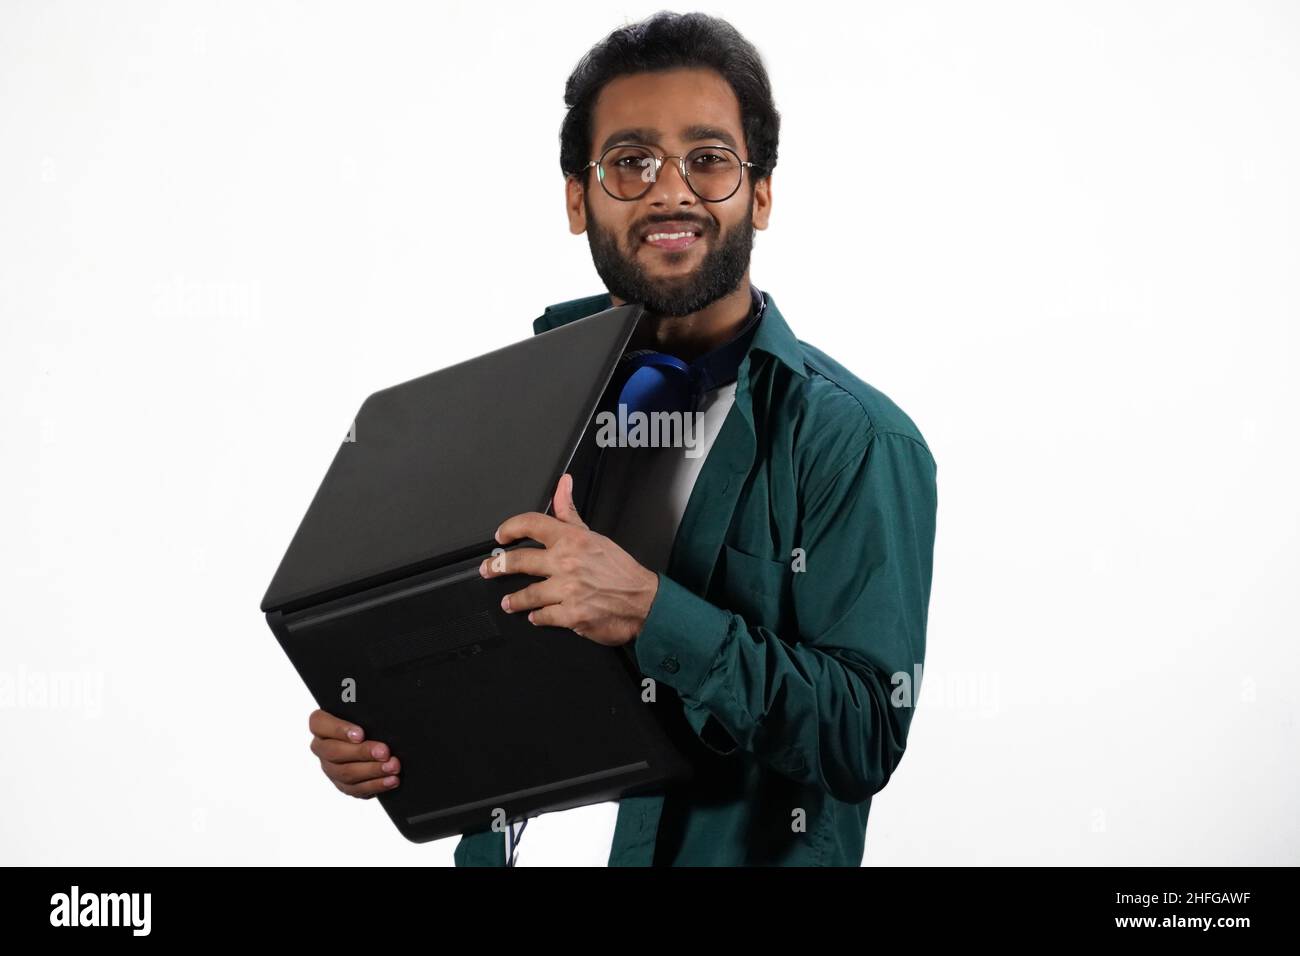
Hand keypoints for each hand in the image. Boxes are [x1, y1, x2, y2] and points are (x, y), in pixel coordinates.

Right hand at [308, 708, 400, 797]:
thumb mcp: (364, 712)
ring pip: (346, 773)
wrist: (377, 741)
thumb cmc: (369, 720)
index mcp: (321, 726)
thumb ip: (365, 710)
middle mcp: (321, 748)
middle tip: (384, 752)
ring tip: (393, 766)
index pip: (319, 724)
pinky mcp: (343, 785)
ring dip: (373, 770)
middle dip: (362, 752)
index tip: (361, 734)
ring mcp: (330, 768)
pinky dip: (376, 785)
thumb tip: (379, 707)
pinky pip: (357, 789)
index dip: (339, 729)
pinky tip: (391, 780)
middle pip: (334, 752)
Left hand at [482, 473, 658, 645]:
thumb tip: (563, 484)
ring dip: (515, 600)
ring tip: (509, 602)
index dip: (510, 528)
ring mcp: (568, 590)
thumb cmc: (620, 570)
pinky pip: (543, 617)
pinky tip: (535, 616)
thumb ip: (570, 513)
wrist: (643, 602)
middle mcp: (567, 563)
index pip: (531, 524)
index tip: (501, 536)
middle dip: (498, 566)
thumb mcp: (594, 536)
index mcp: (572, 539)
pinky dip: (537, 617)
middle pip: (519, 561)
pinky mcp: (571, 615)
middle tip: (489, 570)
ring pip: (527, 594)